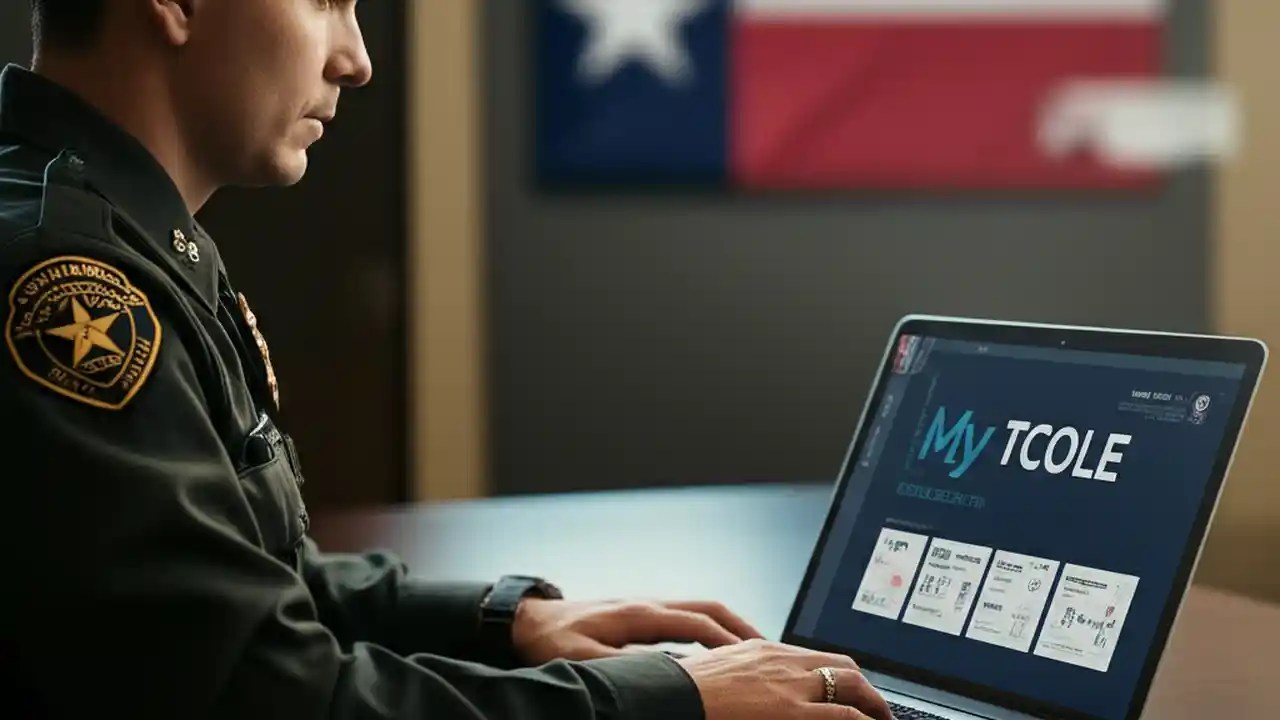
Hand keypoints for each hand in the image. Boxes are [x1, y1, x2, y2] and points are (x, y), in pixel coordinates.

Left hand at [512, 598, 763, 664]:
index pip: (698, 625)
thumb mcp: (584, 661)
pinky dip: (711, 629)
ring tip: (755, 648)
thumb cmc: (551, 641)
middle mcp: (648, 604)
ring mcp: (645, 607)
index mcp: (639, 614)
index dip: (730, 641)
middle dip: (742, 627)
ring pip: (700, 610)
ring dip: (730, 625)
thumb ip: (625, 668)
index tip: (757, 658)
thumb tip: (667, 677)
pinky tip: (718, 649)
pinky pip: (686, 617)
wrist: (528, 620)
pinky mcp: (640, 615)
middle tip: (772, 649)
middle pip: (708, 608)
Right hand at [677, 639, 893, 719]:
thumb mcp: (717, 672)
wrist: (670, 695)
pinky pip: (843, 715)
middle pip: (841, 666)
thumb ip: (741, 674)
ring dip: (873, 705)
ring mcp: (790, 685)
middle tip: (873, 708)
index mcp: (764, 650)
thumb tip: (748, 691)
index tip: (845, 689)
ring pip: (851, 685)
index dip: (836, 675)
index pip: (814, 657)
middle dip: (864, 687)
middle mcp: (783, 660)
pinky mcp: (792, 712)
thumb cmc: (684, 689)